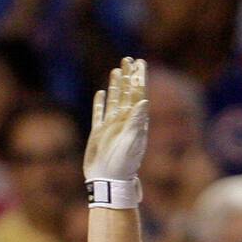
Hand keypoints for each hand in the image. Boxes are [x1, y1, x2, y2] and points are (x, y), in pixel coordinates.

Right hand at [84, 57, 148, 187]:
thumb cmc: (122, 165)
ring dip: (116, 85)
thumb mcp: (132, 143)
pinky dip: (100, 103)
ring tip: (117, 70)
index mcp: (134, 122)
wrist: (108, 182)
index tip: (140, 63)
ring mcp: (111, 126)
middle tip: (128, 59)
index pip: (138, 94)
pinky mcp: (98, 133)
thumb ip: (137, 121)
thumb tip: (143, 100)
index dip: (139, 78)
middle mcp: (123, 121)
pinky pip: (99, 114)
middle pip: (127, 93)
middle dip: (128, 76)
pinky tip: (101, 93)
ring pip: (114, 100)